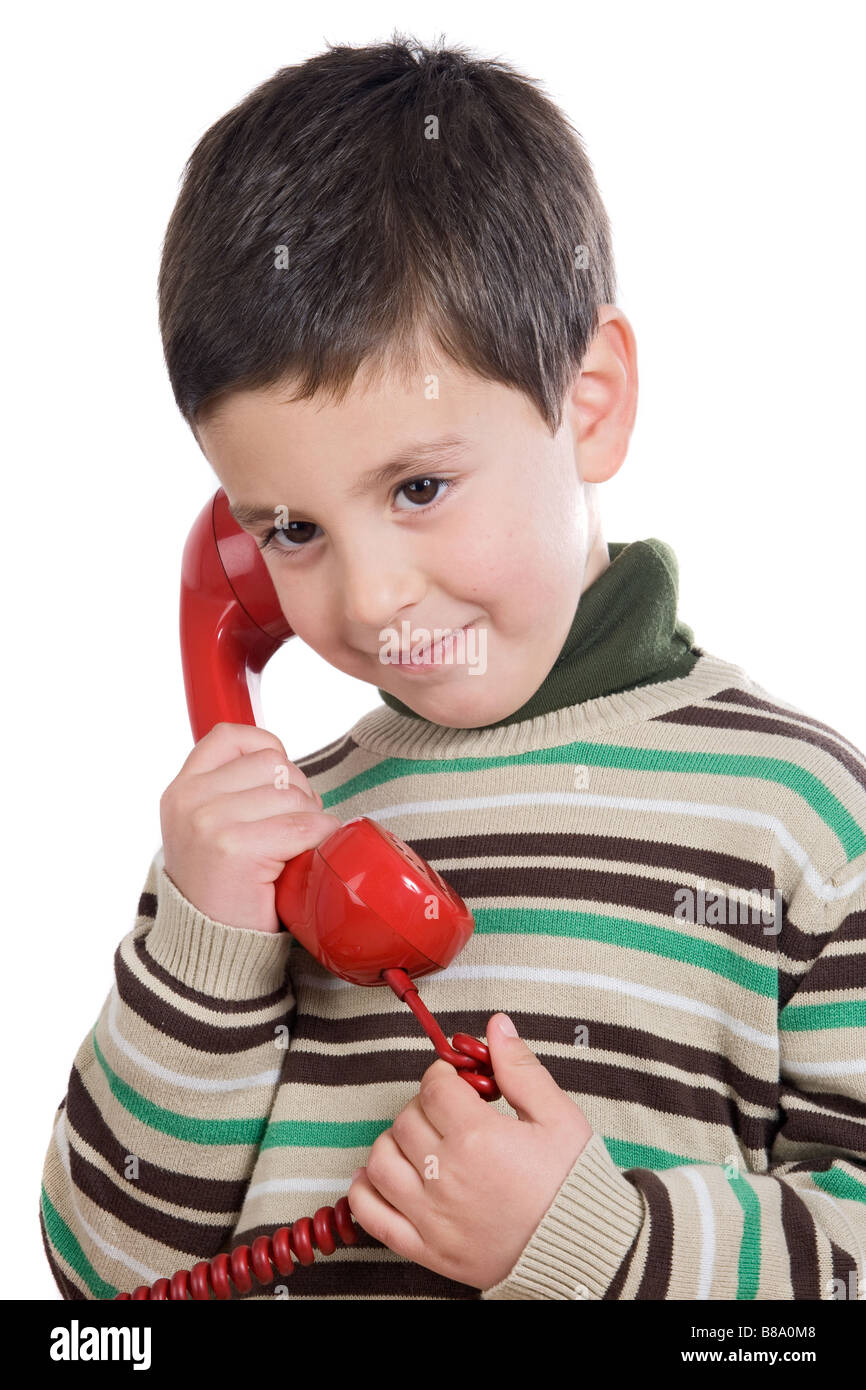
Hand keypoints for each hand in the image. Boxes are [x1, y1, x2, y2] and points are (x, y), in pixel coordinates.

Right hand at [159, 722, 340, 932]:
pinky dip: (320, 841)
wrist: (208, 948)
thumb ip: (230, 791)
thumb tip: (283, 765)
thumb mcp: (206, 828)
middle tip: (291, 830)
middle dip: (298, 793)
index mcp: (182, 790)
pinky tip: (305, 860)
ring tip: (292, 851)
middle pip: (275, 764)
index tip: (281, 779)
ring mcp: (210, 822)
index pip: (231, 736)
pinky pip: (305, 827)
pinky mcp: (236, 848)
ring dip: (310, 821)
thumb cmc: (222, 889)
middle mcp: (190, 800)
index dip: (268, 749)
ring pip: (294, 795)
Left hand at [347, 1013, 592, 1289]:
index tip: (455, 1082)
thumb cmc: (573, 1185)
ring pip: (381, 1162)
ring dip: (394, 1143)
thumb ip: (520, 1068)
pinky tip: (383, 1178)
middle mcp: (447, 1175)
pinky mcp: (426, 1249)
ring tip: (421, 1143)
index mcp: (478, 1137)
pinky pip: (373, 1216)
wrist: (585, 1250)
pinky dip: (365, 1192)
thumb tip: (496, 1026)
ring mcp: (432, 1216)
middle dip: (423, 1106)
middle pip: (406, 1120)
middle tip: (447, 1112)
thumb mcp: (559, 1117)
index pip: (434, 1087)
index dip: (443, 1076)